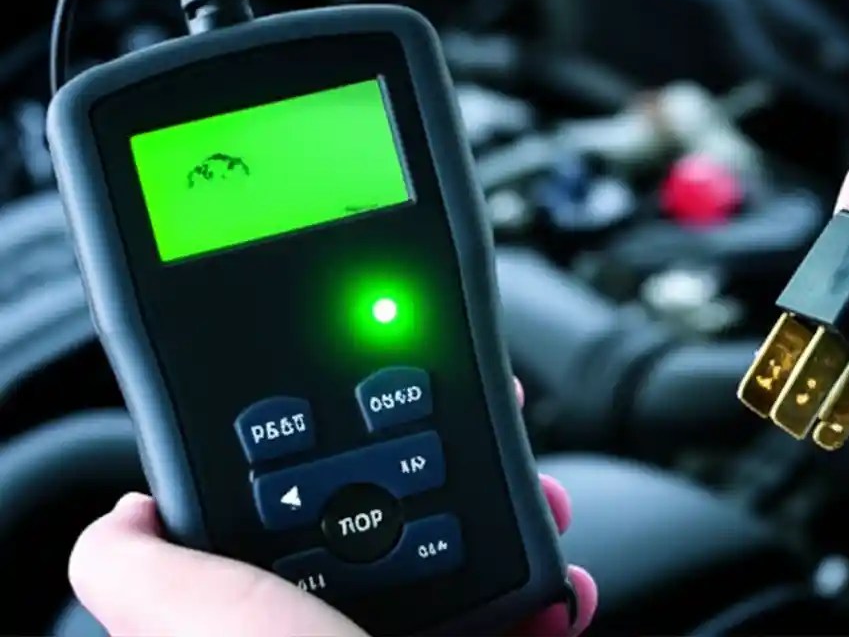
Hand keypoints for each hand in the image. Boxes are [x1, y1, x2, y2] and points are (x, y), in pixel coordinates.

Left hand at [68, 380, 596, 636]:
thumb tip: (130, 512)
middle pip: (412, 511)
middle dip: (464, 466)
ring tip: (544, 502)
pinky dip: (556, 591)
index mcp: (272, 605)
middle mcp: (344, 622)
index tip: (398, 393)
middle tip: (495, 441)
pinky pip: (529, 611)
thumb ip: (137, 566)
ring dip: (525, 516)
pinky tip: (560, 582)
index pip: (313, 496)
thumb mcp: (186, 621)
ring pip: (481, 555)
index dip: (355, 435)